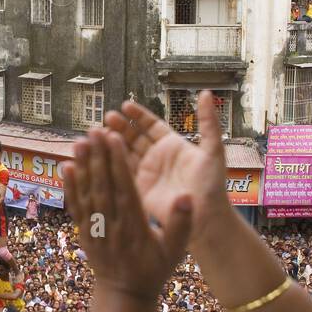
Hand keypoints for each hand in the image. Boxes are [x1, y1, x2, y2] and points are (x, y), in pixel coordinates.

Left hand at [63, 128, 191, 300]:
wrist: (124, 295)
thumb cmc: (154, 271)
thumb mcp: (175, 252)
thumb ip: (182, 225)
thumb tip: (186, 197)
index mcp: (134, 226)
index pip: (125, 189)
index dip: (118, 163)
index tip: (114, 139)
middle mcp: (111, 225)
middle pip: (102, 186)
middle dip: (98, 156)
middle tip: (94, 129)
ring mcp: (94, 229)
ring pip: (86, 193)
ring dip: (82, 166)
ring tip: (79, 140)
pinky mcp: (83, 232)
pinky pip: (74, 206)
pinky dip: (69, 186)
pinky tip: (66, 166)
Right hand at [103, 91, 228, 241]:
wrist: (205, 217)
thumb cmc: (212, 185)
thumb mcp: (213, 149)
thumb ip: (208, 121)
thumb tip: (206, 93)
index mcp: (173, 146)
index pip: (151, 125)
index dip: (138, 116)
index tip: (125, 106)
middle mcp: (157, 158)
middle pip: (135, 137)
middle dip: (121, 126)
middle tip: (108, 117)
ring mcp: (147, 173)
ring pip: (125, 153)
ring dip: (113, 142)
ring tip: (98, 132)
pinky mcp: (139, 189)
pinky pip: (122, 171)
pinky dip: (111, 161)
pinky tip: (100, 152)